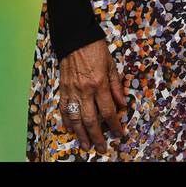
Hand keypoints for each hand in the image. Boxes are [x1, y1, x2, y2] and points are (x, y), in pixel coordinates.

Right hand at [58, 39, 126, 153]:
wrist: (75, 38)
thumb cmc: (95, 49)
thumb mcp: (111, 65)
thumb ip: (116, 86)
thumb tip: (122, 104)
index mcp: (99, 84)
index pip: (108, 111)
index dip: (114, 125)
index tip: (119, 133)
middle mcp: (85, 90)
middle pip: (91, 120)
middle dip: (97, 136)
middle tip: (101, 148)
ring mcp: (72, 90)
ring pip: (75, 118)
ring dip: (81, 134)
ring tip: (85, 145)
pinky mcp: (63, 88)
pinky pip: (63, 108)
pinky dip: (66, 121)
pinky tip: (70, 129)